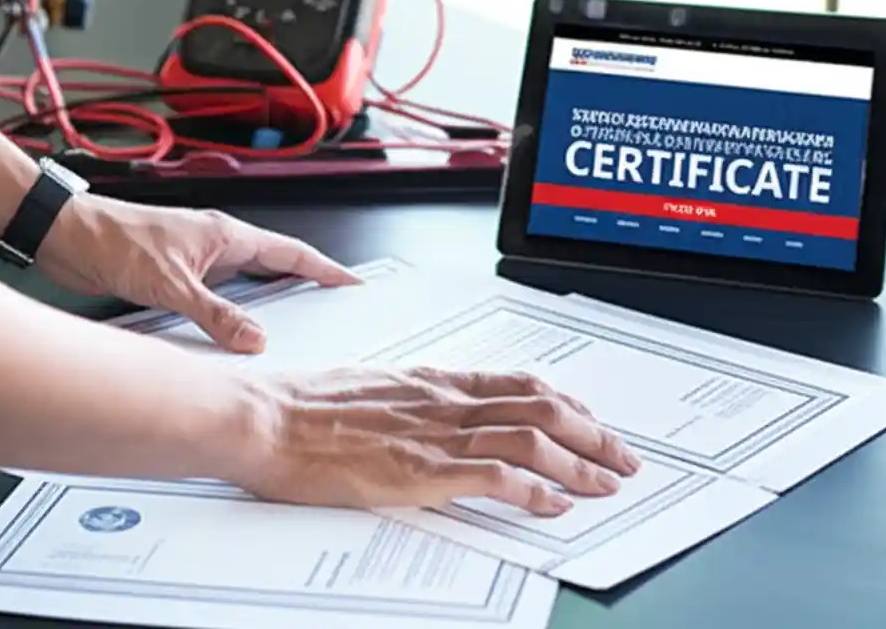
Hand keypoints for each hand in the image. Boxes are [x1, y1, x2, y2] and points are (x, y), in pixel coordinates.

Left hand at [39, 194, 359, 352]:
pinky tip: (230, 333)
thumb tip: (254, 339)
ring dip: (266, 302)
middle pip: (273, 265)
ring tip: (291, 325)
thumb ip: (215, 314)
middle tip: (332, 305)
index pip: (290, 252)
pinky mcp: (174, 274)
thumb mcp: (172, 284)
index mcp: (226, 235)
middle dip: (304, 284)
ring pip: (244, 282)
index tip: (351, 282)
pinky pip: (216, 296)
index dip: (324, 268)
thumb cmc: (114, 240)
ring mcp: (196, 259)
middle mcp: (215, 244)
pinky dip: (231, 314)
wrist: (67, 235)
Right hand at [230, 366, 641, 515]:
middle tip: (621, 454)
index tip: (587, 416)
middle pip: (538, 405)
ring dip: (578, 461)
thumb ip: (403, 401)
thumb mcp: (363, 390)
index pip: (513, 383)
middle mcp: (441, 401)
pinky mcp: (420, 469)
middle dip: (590, 431)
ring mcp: (433, 434)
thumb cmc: (298, 406)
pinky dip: (534, 490)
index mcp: (427, 382)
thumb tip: (420, 412)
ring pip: (529, 437)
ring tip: (607, 482)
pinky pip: (495, 476)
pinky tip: (555, 504)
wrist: (263, 417)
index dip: (561, 401)